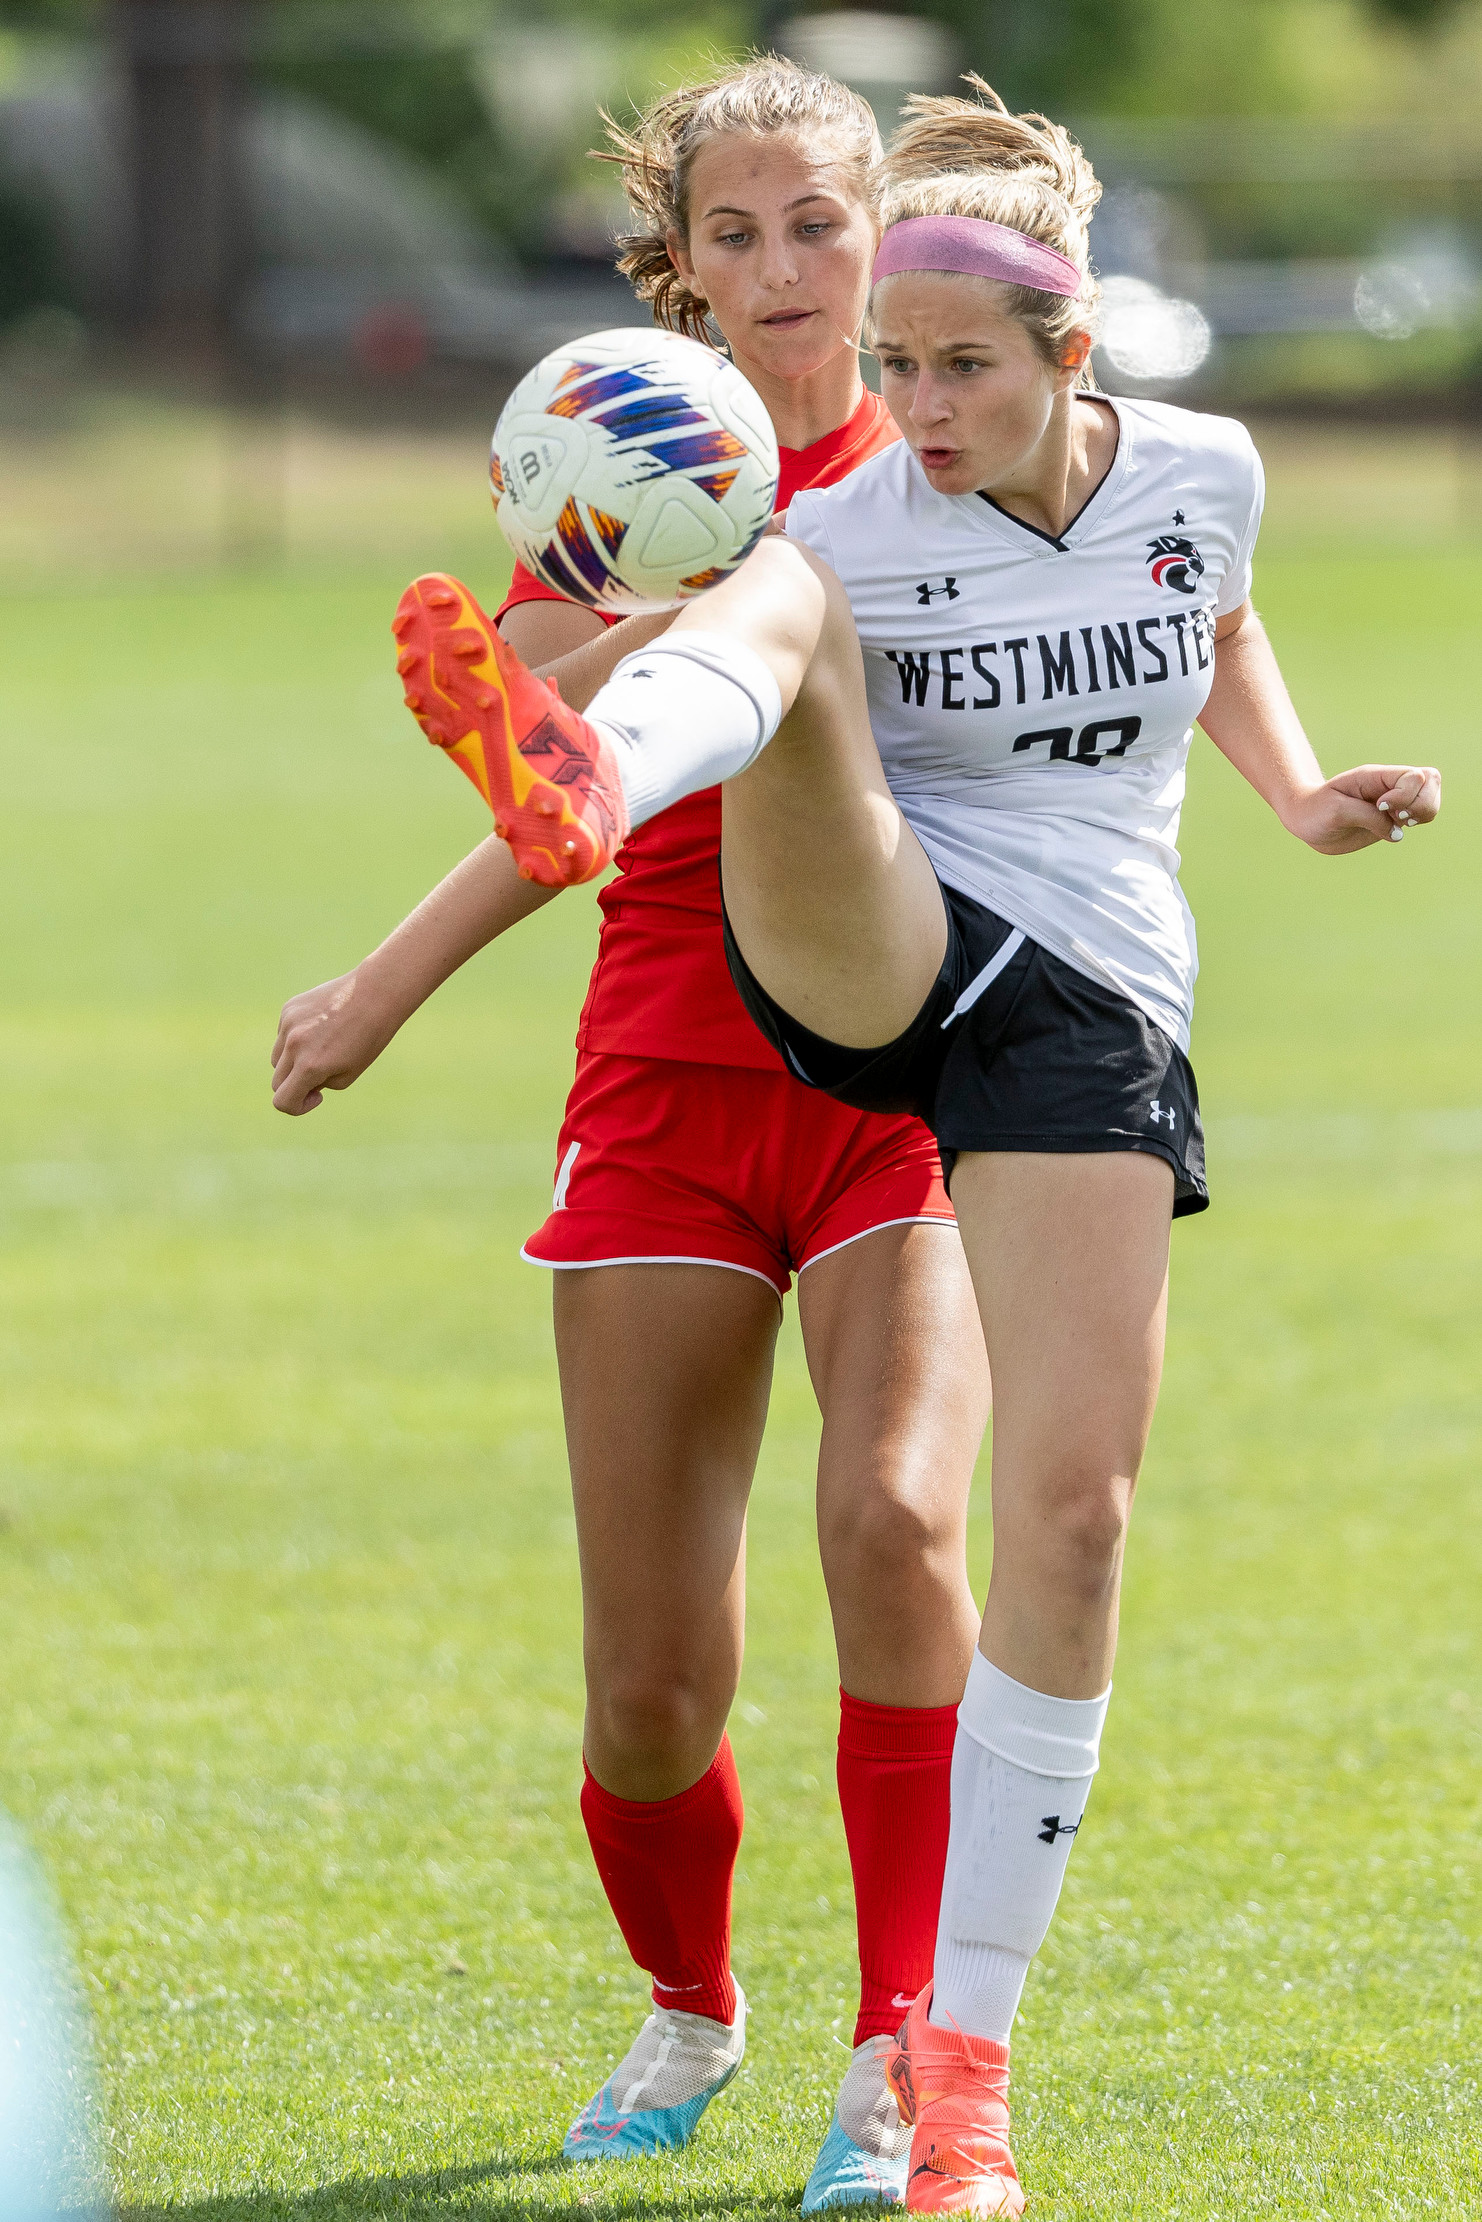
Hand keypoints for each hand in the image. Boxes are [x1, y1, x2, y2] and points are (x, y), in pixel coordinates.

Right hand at [271, 967, 400, 1114]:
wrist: (375, 994)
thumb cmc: (368, 1039)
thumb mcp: (347, 1075)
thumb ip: (317, 1084)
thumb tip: (298, 1082)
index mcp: (310, 1066)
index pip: (282, 1101)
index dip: (297, 1106)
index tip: (317, 1095)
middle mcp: (293, 1045)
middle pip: (277, 1081)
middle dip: (295, 1085)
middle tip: (322, 1075)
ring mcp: (288, 1024)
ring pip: (277, 1058)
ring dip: (293, 1062)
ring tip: (323, 1049)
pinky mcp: (288, 1008)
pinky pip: (283, 1035)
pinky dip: (296, 1039)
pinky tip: (322, 1027)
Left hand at [1285, 763, 1441, 855]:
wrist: (1306, 821)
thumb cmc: (1315, 810)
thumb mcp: (1336, 812)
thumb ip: (1369, 819)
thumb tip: (1398, 833)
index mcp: (1375, 776)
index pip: (1414, 776)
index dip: (1405, 795)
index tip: (1380, 807)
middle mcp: (1389, 785)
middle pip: (1431, 781)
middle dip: (1422, 803)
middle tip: (1398, 816)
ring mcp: (1395, 800)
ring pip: (1431, 798)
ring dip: (1423, 813)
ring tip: (1399, 822)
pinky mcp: (1394, 818)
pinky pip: (1422, 814)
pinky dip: (1418, 822)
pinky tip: (1396, 829)